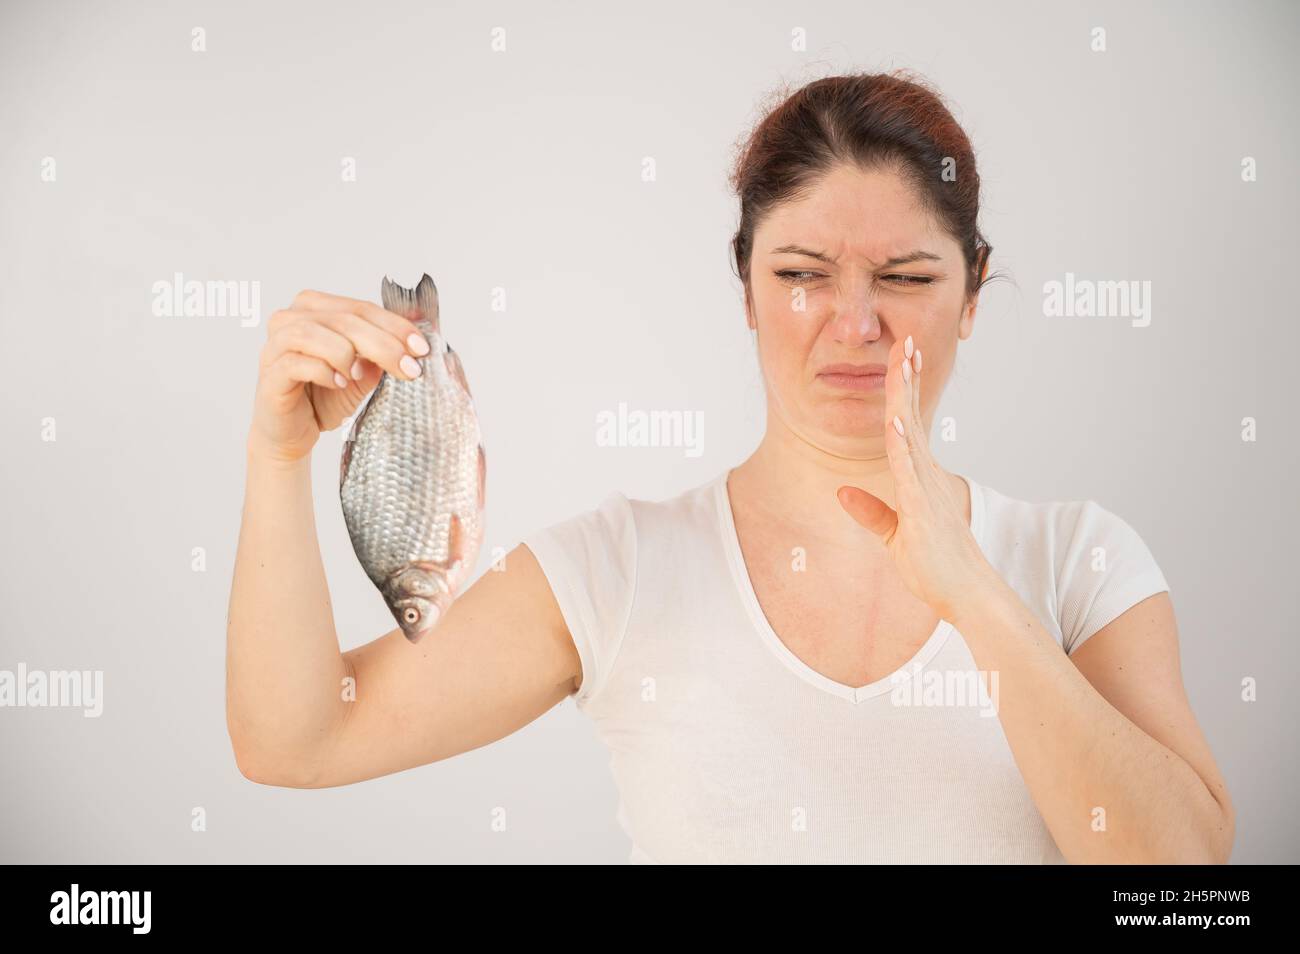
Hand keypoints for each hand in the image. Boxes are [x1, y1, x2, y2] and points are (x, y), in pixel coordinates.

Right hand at [249, 288, 431, 462]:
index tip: (422, 348)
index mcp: (316, 308)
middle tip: (409, 368)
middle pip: (344, 319)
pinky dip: (323, 371)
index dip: (395, 326)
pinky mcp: (270, 372)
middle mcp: (291, 318)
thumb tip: (415, 344)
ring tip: (360, 375)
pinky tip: (339, 383)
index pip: (361, 308)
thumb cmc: (327, 396)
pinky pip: (296, 363)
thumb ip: (381, 353)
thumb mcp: (364, 372)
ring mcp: (276, 344)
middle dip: (383, 343)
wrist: (295, 432)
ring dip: (346, 353)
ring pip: (314, 332)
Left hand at [835, 335, 995, 619]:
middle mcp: (927, 477)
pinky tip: (895, 423)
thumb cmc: (937, 569)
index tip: (902, 356)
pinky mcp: (924, 512)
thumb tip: (842, 492)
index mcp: (921, 478)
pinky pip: (910, 474)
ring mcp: (927, 491)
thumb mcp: (896, 536)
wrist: (969, 597)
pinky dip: (902, 447)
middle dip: (907, 379)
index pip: (909, 425)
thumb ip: (872, 513)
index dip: (904, 391)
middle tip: (905, 340)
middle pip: (912, 419)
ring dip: (904, 400)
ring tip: (901, 363)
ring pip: (911, 436)